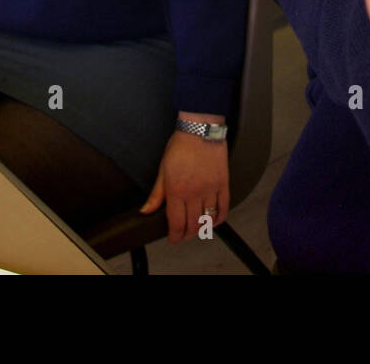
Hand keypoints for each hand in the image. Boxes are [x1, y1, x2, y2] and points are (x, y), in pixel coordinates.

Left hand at [140, 115, 229, 242]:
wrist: (200, 129)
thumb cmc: (181, 146)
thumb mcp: (163, 170)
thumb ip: (156, 194)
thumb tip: (146, 211)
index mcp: (176, 190)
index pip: (176, 223)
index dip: (175, 236)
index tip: (174, 239)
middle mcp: (194, 193)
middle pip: (192, 224)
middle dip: (187, 234)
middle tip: (184, 235)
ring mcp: (210, 189)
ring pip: (208, 219)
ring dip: (202, 228)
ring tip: (197, 228)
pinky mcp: (223, 184)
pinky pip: (224, 207)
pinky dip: (219, 218)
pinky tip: (214, 219)